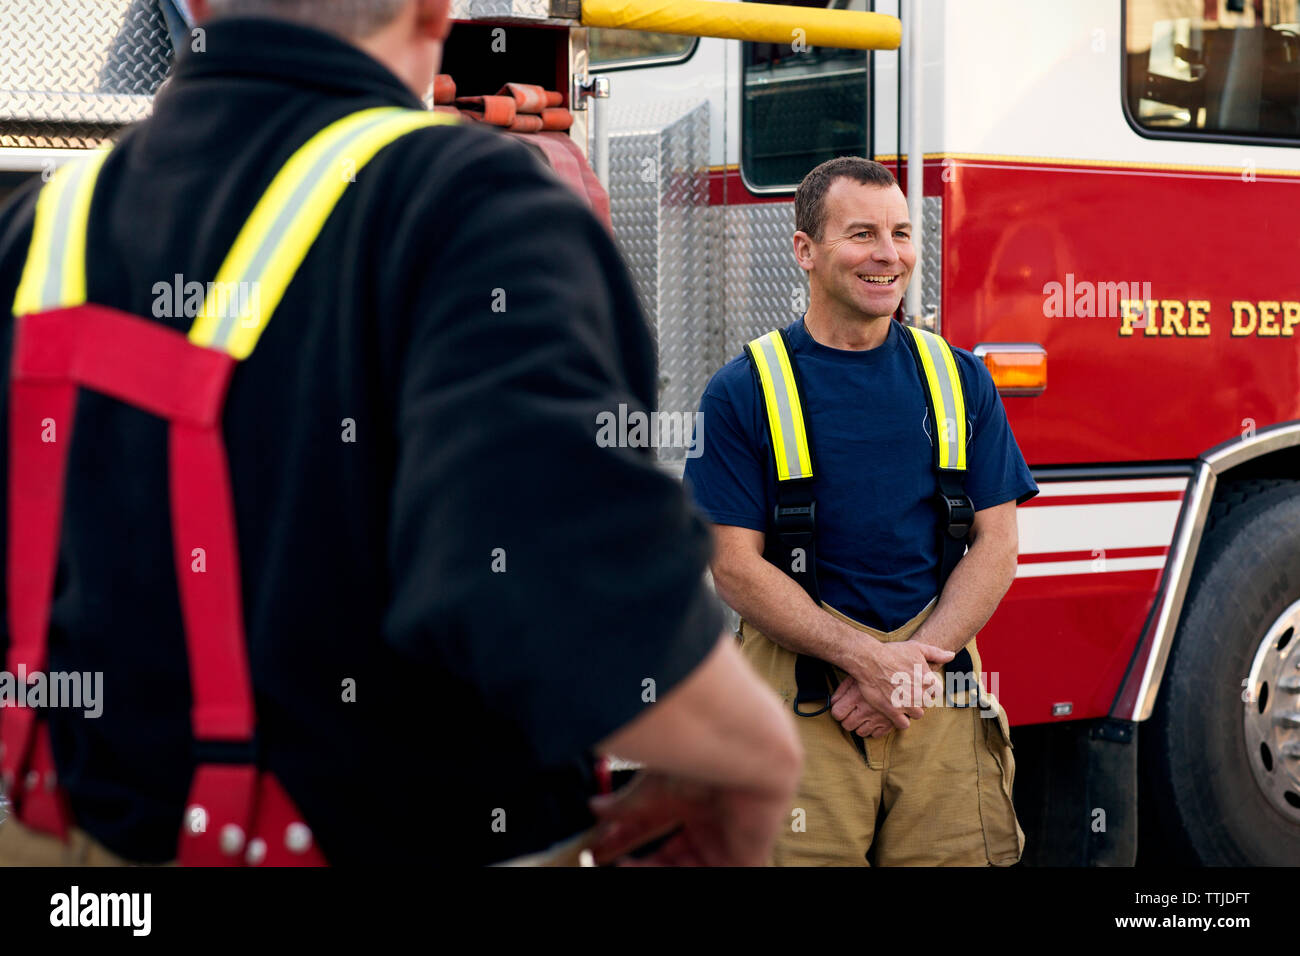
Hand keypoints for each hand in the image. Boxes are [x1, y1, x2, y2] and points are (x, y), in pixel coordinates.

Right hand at [585, 771, 788, 866]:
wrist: (742, 753)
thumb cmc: (701, 757)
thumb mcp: (652, 787)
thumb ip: (625, 804)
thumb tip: (595, 807)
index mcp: (690, 796)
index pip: (655, 827)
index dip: (628, 841)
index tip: (602, 852)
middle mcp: (709, 819)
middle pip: (673, 855)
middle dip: (643, 864)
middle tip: (618, 865)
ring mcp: (728, 840)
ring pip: (691, 868)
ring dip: (657, 869)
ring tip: (630, 865)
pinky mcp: (745, 858)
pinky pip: (714, 875)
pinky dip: (685, 875)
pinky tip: (654, 866)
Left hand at [830, 676, 894, 737]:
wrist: (903, 676)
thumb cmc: (876, 674)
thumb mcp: (856, 677)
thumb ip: (842, 690)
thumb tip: (833, 702)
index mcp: (856, 696)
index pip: (837, 713)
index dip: (838, 711)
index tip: (841, 708)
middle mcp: (866, 709)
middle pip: (847, 725)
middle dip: (847, 719)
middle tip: (853, 712)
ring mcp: (878, 718)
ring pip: (860, 732)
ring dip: (860, 726)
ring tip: (864, 716)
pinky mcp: (890, 724)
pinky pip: (876, 735)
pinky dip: (874, 730)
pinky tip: (874, 720)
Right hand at [844, 640, 953, 729]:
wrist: (869, 659)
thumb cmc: (892, 652)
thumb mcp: (916, 648)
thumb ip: (936, 653)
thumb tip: (951, 655)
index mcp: (928, 679)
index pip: (937, 692)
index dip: (928, 689)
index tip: (918, 685)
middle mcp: (919, 693)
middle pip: (927, 703)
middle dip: (919, 699)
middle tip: (907, 692)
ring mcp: (907, 703)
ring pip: (918, 715)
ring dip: (911, 710)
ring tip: (901, 701)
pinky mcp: (893, 710)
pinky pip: (904, 724)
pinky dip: (900, 720)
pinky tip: (895, 711)